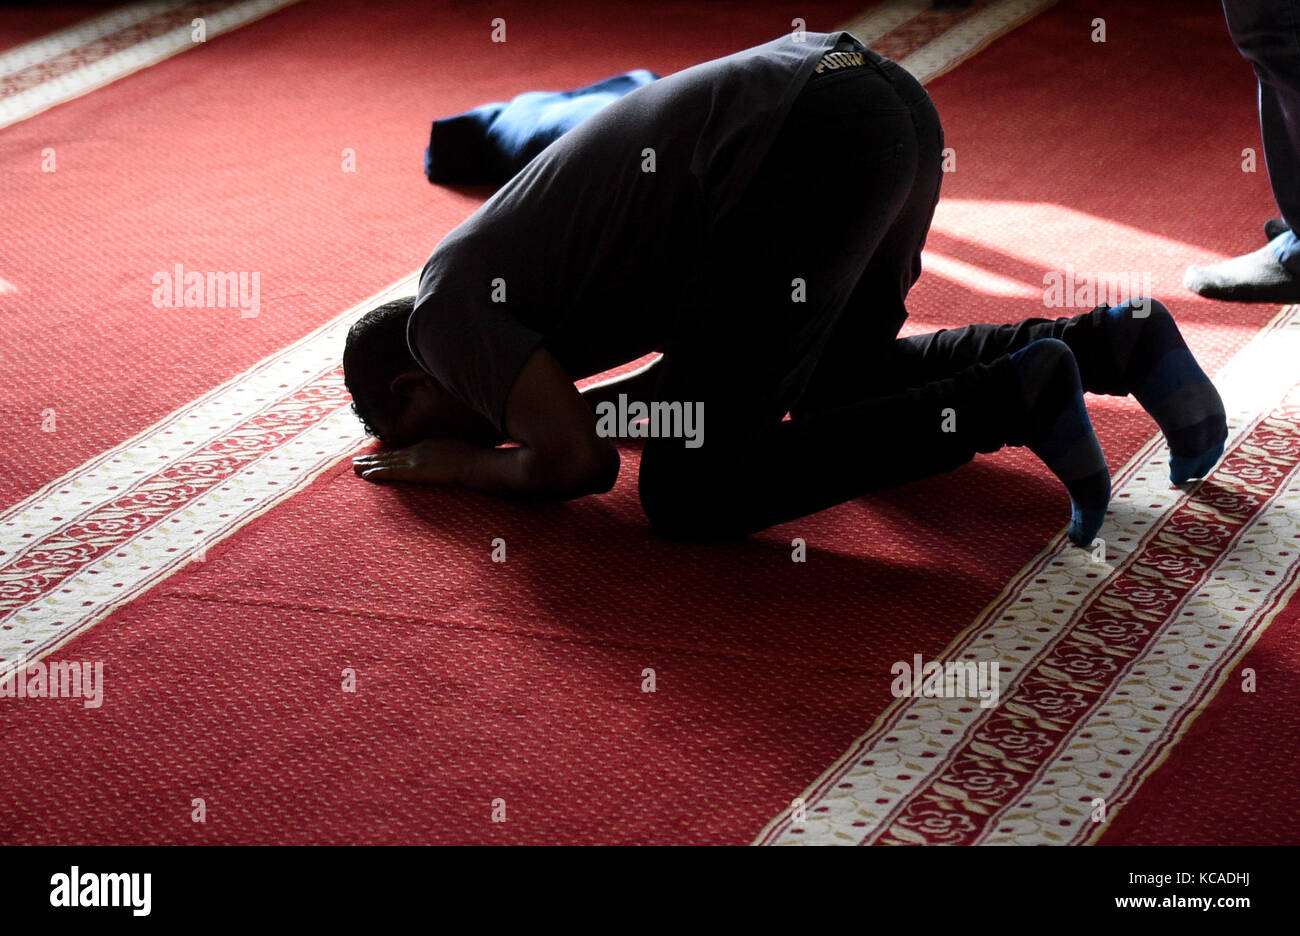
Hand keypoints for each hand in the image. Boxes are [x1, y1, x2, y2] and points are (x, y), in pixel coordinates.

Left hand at [352, 438, 477, 484]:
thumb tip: (449, 459)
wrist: (473, 462)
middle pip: (390, 455)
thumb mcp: (457, 450)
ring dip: (369, 465)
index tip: (377, 457)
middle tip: (357, 461)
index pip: (402, 452)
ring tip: (355, 467)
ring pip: (386, 463)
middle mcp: (417, 451)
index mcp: (427, 445)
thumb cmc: (472, 459)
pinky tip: (365, 475)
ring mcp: (414, 460)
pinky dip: (377, 473)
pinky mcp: (414, 471)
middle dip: (373, 459)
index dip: (388, 455)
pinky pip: (391, 472)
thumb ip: (447, 454)